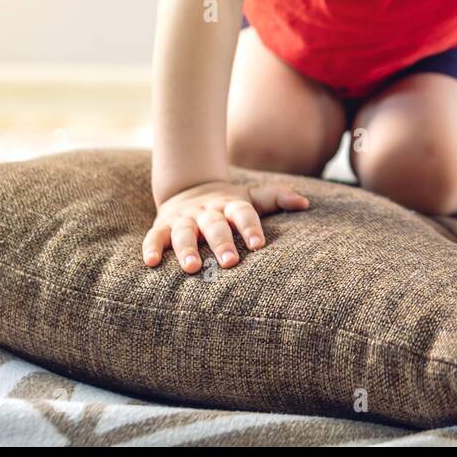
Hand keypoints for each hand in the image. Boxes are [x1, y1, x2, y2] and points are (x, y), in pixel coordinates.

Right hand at [143, 180, 308, 273]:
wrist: (190, 188)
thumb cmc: (229, 204)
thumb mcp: (252, 197)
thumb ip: (277, 197)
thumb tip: (305, 202)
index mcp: (231, 205)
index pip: (243, 213)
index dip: (250, 227)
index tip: (259, 245)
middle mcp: (207, 212)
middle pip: (215, 225)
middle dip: (221, 243)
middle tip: (229, 262)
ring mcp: (183, 219)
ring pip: (183, 232)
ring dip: (187, 249)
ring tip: (192, 268)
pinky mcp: (162, 226)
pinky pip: (154, 237)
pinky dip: (151, 248)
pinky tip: (151, 263)